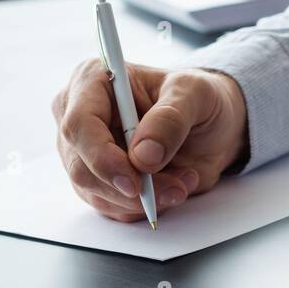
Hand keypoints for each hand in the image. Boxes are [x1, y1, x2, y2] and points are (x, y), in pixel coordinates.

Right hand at [51, 60, 248, 222]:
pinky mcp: (98, 180)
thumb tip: (143, 155)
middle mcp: (80, 117)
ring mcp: (85, 152)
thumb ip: (170, 119)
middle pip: (82, 166)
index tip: (135, 181)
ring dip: (142, 200)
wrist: (210, 125)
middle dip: (130, 187)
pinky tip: (172, 187)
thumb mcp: (195, 94)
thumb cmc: (196, 98)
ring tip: (183, 182)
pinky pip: (111, 206)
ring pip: (96, 192)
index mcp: (93, 81)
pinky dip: (142, 206)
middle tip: (175, 188)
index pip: (79, 124)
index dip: (102, 157)